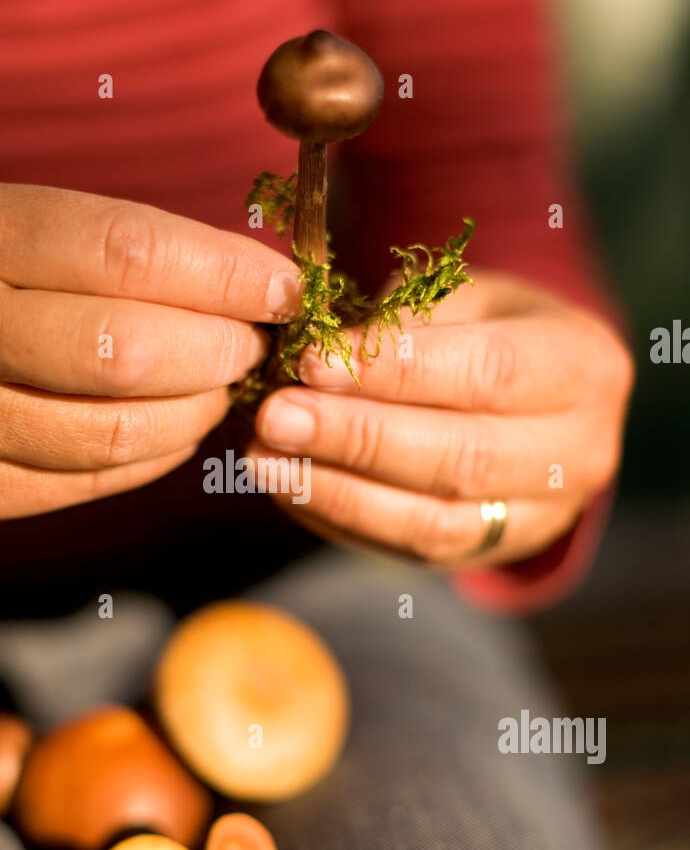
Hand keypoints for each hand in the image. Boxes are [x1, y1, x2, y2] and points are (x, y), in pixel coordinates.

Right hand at [0, 180, 299, 528]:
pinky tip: (176, 425)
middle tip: (251, 341)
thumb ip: (124, 245)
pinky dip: (158, 454)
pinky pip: (95, 482)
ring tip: (218, 382)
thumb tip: (258, 280)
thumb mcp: (16, 228)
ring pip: (117, 432)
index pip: (124, 250)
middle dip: (220, 349)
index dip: (224, 272)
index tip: (284, 284)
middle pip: (126, 353)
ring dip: (198, 409)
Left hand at [249, 272, 633, 565]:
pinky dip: (342, 521)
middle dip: (355, 438)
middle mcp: (578, 453)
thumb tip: (325, 358)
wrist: (543, 397)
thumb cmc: (495, 327)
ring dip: (338, 492)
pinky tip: (288, 487)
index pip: (487, 373)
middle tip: (273, 417)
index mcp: (584, 367)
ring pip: (434, 523)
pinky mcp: (492, 554)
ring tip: (265, 458)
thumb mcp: (469, 295)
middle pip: (460, 458)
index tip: (311, 364)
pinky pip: (410, 552)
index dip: (395, 372)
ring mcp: (541, 518)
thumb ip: (411, 321)